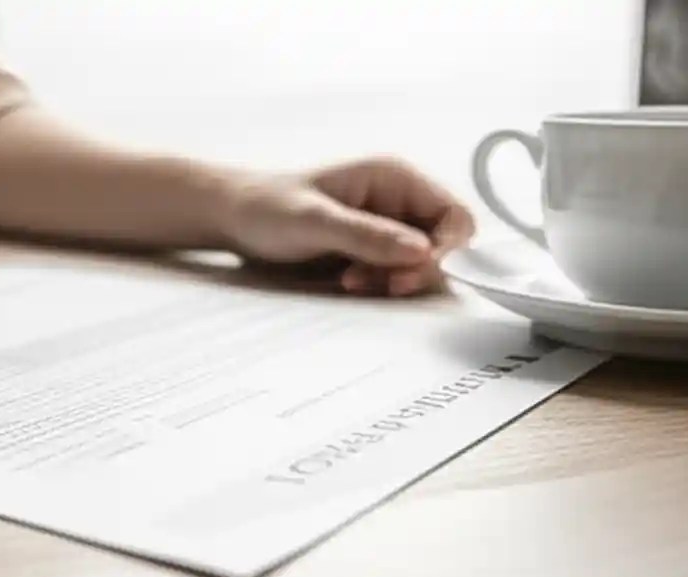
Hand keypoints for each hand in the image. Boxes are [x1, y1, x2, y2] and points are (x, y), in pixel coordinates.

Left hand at [220, 157, 475, 295]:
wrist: (232, 220)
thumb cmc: (267, 206)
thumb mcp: (314, 221)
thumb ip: (367, 235)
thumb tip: (422, 251)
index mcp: (395, 178)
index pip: (455, 215)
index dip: (448, 248)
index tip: (417, 271)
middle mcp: (398, 202)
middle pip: (443, 245)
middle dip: (419, 270)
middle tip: (386, 285)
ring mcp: (386, 230)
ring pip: (421, 266)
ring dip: (396, 281)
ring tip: (352, 280)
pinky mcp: (371, 254)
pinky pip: (396, 276)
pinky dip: (381, 287)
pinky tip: (348, 282)